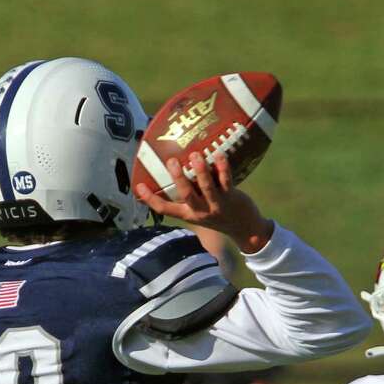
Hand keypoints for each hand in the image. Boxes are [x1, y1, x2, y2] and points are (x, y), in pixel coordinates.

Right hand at [134, 152, 273, 252]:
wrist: (245, 229)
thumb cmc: (219, 214)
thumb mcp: (200, 211)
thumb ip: (189, 195)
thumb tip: (176, 169)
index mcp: (189, 214)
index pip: (166, 209)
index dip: (151, 199)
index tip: (139, 186)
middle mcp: (201, 211)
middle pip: (186, 196)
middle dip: (178, 179)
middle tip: (171, 162)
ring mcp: (217, 205)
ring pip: (207, 188)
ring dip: (201, 171)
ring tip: (195, 155)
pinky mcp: (232, 198)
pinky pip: (227, 181)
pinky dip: (223, 168)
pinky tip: (219, 154)